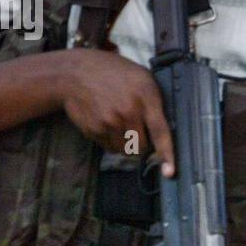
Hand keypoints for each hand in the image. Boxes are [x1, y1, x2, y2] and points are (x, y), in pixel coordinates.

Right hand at [57, 48, 175, 175]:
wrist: (75, 73)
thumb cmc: (113, 73)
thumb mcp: (141, 77)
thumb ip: (155, 101)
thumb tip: (166, 128)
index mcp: (145, 96)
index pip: (160, 131)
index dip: (167, 154)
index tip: (170, 172)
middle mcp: (129, 111)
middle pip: (142, 147)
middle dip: (143, 144)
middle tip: (137, 130)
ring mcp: (110, 122)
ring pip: (126, 150)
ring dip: (126, 144)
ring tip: (119, 123)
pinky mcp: (95, 130)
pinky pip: (110, 148)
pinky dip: (111, 141)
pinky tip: (106, 122)